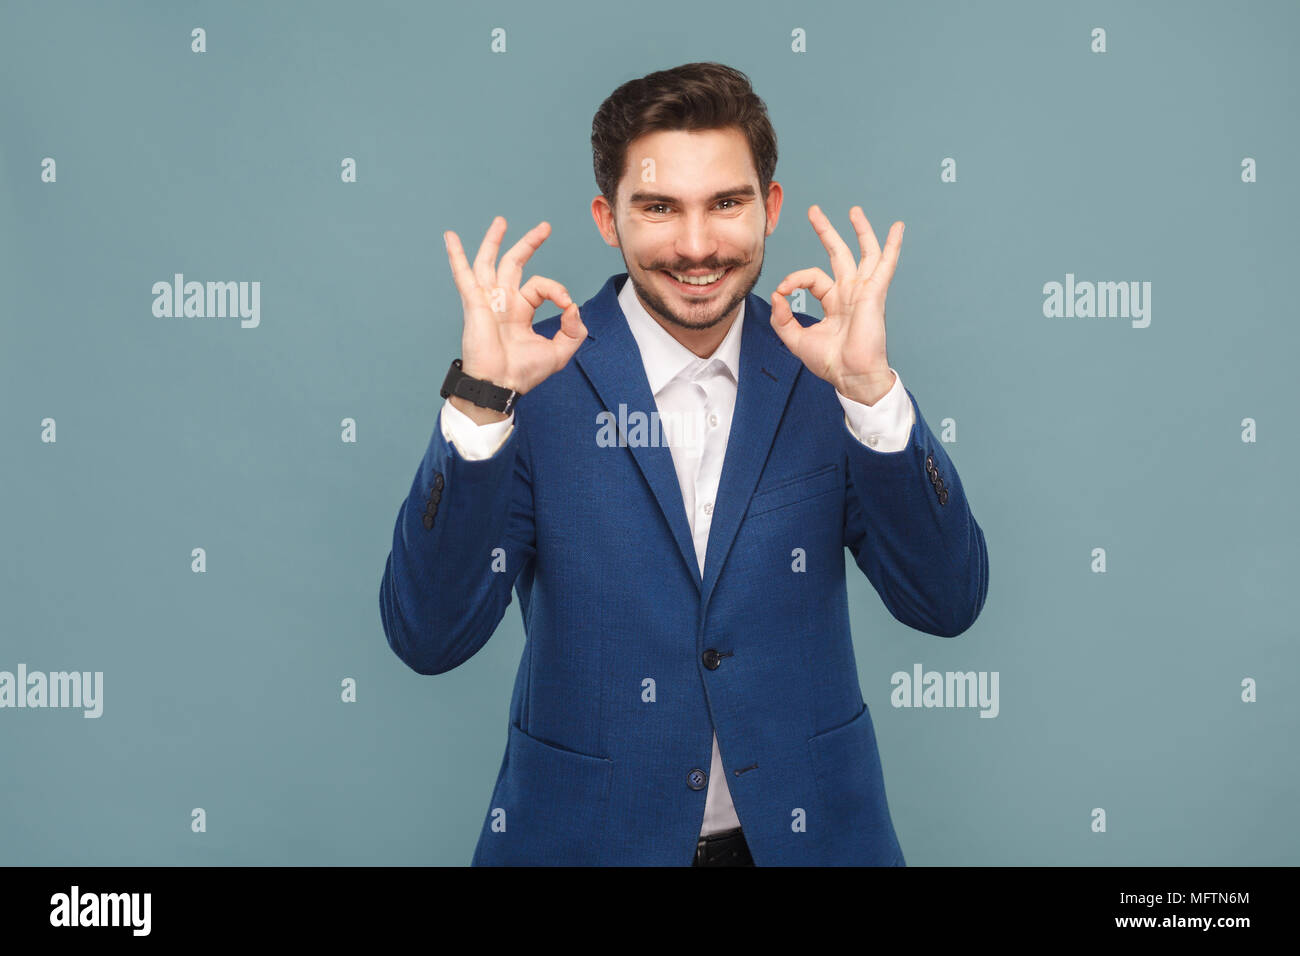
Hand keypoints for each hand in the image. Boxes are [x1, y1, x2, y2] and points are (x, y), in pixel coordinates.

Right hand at [443, 217, 587, 420]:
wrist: (499, 384)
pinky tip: (450, 237)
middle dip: (528, 243)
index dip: (557, 290)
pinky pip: (463, 275)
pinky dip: (456, 255)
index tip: (567, 305)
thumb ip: (573, 330)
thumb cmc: (522, 373)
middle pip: (514, 264)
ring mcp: (487, 301)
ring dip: (494, 240)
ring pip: (488, 262)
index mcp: (520, 311)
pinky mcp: (474, 303)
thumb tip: (574, 306)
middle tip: (544, 227)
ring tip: (501, 221)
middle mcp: (503, 302)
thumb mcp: (559, 353)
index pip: (540, 285)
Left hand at [770, 205, 903, 404]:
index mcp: (833, 302)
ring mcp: (863, 291)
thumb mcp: (795, 339)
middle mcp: (849, 293)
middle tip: (815, 211)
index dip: (794, 280)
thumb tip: (777, 293)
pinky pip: (885, 264)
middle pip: (838, 254)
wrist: (851, 376)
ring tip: (854, 210)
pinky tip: (897, 228)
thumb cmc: (830, 363)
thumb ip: (782, 317)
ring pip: (864, 253)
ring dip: (860, 230)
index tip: (783, 290)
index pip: (812, 278)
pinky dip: (892, 245)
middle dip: (827, 231)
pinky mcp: (874, 293)